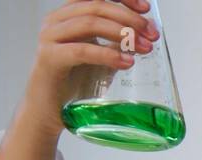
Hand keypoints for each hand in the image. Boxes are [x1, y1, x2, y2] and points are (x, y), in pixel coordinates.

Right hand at [21, 0, 159, 137]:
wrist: (49, 109)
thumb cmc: (74, 81)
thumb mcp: (102, 57)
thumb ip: (118, 43)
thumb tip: (145, 35)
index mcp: (68, 15)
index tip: (146, 9)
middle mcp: (57, 20)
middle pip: (96, 6)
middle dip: (129, 18)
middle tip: (152, 34)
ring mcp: (50, 37)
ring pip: (89, 23)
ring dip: (122, 33)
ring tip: (145, 48)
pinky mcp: (50, 58)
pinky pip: (82, 51)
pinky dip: (107, 55)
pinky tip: (127, 62)